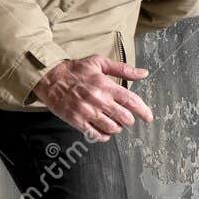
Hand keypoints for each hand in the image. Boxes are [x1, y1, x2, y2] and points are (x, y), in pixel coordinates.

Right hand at [32, 55, 152, 141]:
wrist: (50, 78)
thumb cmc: (75, 70)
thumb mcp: (99, 63)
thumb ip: (122, 69)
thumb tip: (143, 73)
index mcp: (105, 85)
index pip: (131, 101)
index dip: (143, 111)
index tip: (149, 117)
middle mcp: (98, 100)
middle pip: (124, 118)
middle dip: (129, 120)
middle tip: (126, 119)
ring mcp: (87, 112)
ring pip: (112, 128)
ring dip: (117, 128)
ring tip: (115, 124)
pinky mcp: (77, 121)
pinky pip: (96, 135)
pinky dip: (104, 136)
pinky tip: (104, 132)